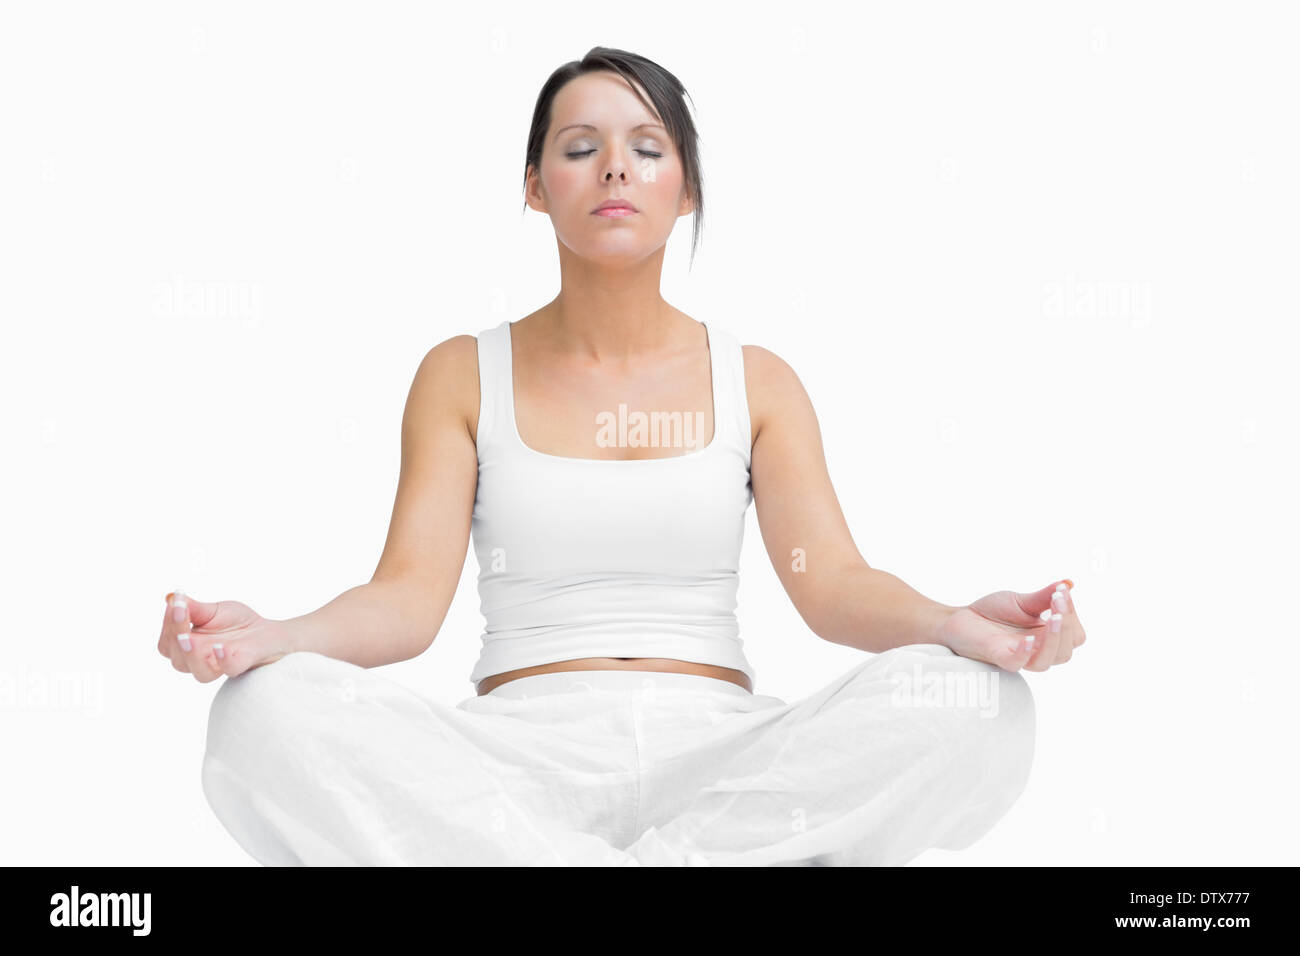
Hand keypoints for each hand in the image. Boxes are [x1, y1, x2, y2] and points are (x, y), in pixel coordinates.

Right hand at [157, 589, 291, 681]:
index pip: (167, 643)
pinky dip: (223, 660)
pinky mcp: (241, 663)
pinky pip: (230, 668)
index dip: (167, 626)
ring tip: (189, 638)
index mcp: (189, 645)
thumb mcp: (213, 610)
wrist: (266, 630)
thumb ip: (194, 608)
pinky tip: (220, 648)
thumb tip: (172, 598)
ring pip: (199, 672)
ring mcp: (220, 664)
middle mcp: (200, 659)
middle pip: (178, 659)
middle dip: (175, 637)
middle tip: (181, 615)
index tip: (175, 603)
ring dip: (192, 655)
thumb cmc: (236, 623)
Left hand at [936, 579, 1085, 671]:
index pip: (1074, 635)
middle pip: (1065, 651)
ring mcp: (1019, 655)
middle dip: (1066, 626)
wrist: (960, 618)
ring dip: (1054, 639)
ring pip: (1047, 660)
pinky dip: (1025, 653)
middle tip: (1058, 601)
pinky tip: (1028, 639)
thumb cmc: (993, 613)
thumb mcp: (1022, 601)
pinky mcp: (998, 656)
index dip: (1073, 616)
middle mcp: (1036, 650)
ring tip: (1053, 618)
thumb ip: (1044, 596)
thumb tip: (1068, 584)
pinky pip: (1017, 663)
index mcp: (1046, 637)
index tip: (1063, 592)